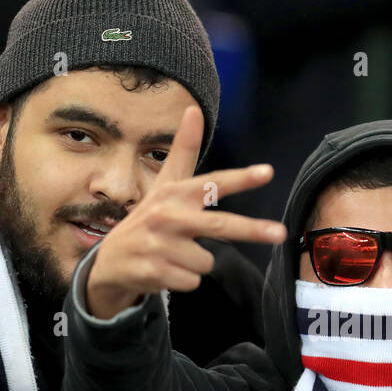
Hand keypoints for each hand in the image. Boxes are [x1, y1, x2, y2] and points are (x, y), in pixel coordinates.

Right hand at [85, 106, 284, 318]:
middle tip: (281, 233)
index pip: (212, 183)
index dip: (240, 178)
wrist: (109, 263)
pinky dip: (183, 281)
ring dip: (194, 264)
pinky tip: (164, 271)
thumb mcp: (164, 186)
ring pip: (207, 261)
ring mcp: (159, 245)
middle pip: (219, 224)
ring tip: (172, 256)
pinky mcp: (154, 271)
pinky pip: (192, 282)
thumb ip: (182, 152)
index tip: (267, 172)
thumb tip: (193, 109)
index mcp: (173, 194)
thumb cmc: (147, 220)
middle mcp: (166, 216)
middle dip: (253, 229)